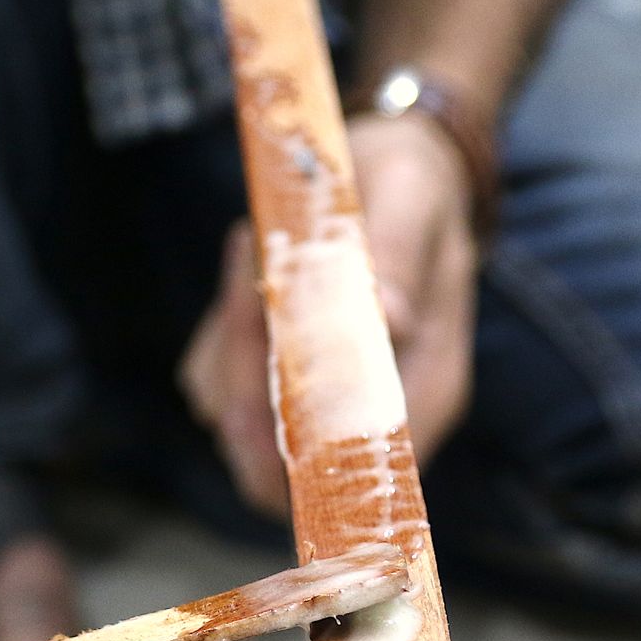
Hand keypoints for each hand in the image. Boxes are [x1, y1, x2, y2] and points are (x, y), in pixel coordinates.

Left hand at [182, 114, 480, 516]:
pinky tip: (246, 259)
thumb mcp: (414, 196)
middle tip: (245, 308)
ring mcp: (310, 401)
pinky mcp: (264, 376)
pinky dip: (217, 337)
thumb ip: (400, 252)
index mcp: (425, 390)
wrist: (386, 169)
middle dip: (246, 405)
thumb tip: (388, 318)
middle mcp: (366, 413)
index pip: (365, 470)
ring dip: (227, 355)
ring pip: (238, 425)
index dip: (310, 459)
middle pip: (283, 471)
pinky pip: (215, 385)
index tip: (275, 402)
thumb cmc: (411, 184)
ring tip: (253, 255)